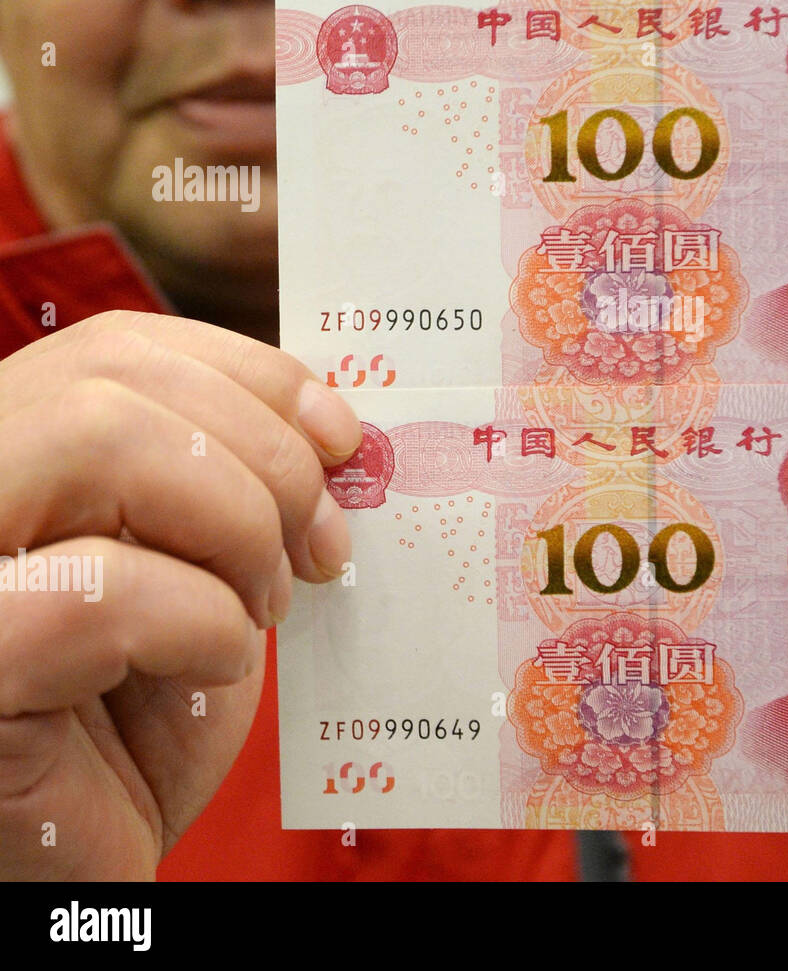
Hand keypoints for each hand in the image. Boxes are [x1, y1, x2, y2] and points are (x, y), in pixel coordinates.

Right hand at [0, 311, 360, 879]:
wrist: (85, 854)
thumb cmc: (140, 710)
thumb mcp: (201, 567)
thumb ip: (235, 480)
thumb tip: (334, 424)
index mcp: (15, 452)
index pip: (122, 346)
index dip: (252, 375)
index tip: (343, 436)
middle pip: (112, 381)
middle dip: (262, 455)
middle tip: (324, 547)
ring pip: (96, 441)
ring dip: (234, 526)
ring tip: (266, 605)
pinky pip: (98, 592)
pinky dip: (200, 623)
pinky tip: (214, 666)